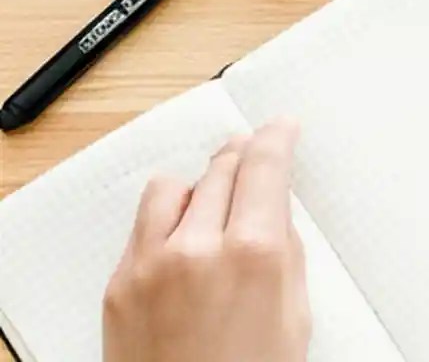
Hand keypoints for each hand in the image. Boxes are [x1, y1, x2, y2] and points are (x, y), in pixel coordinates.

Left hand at [103, 120, 310, 361]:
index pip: (265, 165)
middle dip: (242, 156)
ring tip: (214, 199)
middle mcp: (198, 248)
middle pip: (222, 168)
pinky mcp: (119, 285)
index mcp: (254, 253)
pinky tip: (182, 237)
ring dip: (199, 185)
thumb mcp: (294, 317)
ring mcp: (151, 264)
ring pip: (174, 187)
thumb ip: (284, 254)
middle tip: (254, 154)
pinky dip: (166, 221)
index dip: (277, 136)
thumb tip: (275, 213)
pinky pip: (142, 228)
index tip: (281, 127)